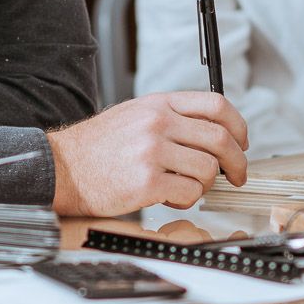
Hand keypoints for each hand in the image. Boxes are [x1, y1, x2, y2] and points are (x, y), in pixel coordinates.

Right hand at [48, 92, 249, 216]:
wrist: (62, 168)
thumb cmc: (98, 147)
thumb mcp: (136, 115)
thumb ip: (173, 117)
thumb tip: (215, 134)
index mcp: (159, 104)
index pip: (217, 106)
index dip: (239, 127)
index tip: (242, 143)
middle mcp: (158, 123)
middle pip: (220, 140)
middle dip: (237, 163)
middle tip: (236, 176)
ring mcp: (152, 152)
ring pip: (208, 170)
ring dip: (206, 184)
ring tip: (187, 187)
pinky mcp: (147, 182)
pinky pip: (189, 193)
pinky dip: (187, 200)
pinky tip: (171, 197)